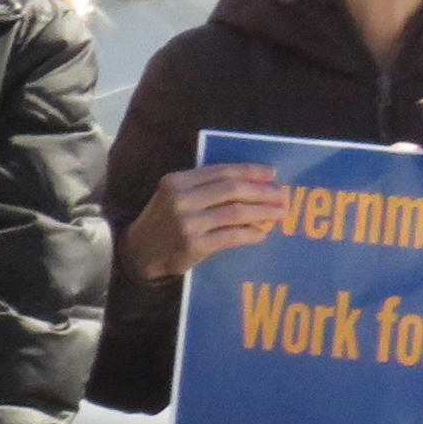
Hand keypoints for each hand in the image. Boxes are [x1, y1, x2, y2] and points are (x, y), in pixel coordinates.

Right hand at [119, 159, 286, 281]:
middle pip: (231, 190)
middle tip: (283, 195)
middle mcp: (181, 199)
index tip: (272, 173)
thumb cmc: (164, 220)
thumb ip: (204, 187)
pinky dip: (250, 234)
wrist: (139, 252)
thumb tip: (252, 184)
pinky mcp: (194, 245)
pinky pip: (232, 236)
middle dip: (262, 192)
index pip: (221, 171)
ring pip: (235, 213)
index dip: (250, 171)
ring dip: (263, 212)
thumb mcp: (175, 196)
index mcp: (176, 181)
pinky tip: (261, 234)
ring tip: (280, 213)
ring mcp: (187, 223)